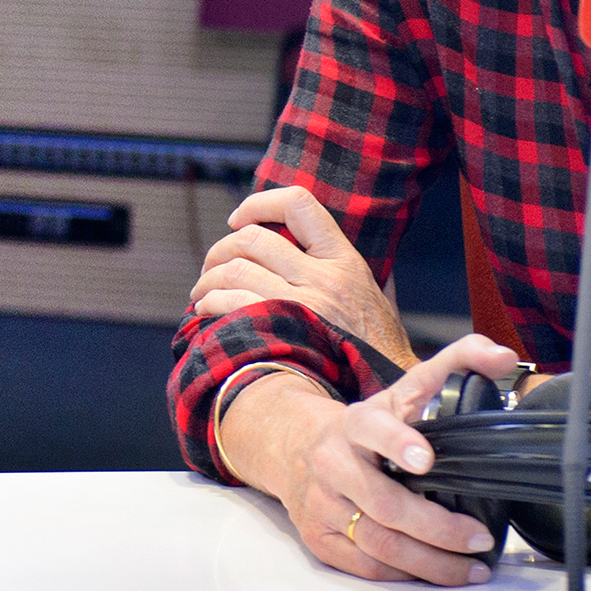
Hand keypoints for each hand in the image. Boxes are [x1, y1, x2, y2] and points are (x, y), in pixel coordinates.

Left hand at [192, 186, 414, 368]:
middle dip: (221, 249)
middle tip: (212, 266)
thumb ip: (347, 267)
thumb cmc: (377, 344)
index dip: (260, 203)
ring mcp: (303, 305)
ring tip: (201, 292)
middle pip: (253, 239)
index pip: (298, 205)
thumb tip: (319, 244)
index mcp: (344, 259)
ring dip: (208, 280)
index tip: (238, 218)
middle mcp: (323, 277)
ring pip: (236, 270)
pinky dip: (210, 304)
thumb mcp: (373, 292)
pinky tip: (206, 312)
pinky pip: (232, 304)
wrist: (389, 388)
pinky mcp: (285, 333)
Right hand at [222, 331, 526, 584]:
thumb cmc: (367, 426)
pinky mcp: (320, 538)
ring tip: (472, 568)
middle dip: (437, 528)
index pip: (373, 429)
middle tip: (478, 537)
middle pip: (385, 504)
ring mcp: (323, 505)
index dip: (398, 442)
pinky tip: (435, 574)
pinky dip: (405, 575)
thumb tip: (504, 357)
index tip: (426, 459)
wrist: (294, 447)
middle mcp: (333, 464)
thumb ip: (458, 362)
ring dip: (430, 562)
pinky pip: (367, 567)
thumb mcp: (405, 387)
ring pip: (378, 544)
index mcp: (356, 423)